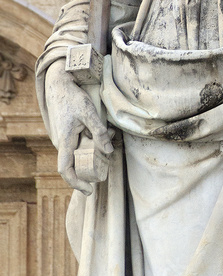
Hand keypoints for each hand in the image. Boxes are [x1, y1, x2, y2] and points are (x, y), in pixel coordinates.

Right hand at [44, 59, 113, 194]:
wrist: (59, 85)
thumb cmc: (73, 97)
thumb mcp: (89, 113)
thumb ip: (99, 132)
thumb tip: (108, 152)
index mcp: (65, 140)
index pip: (65, 170)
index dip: (76, 183)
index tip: (89, 190)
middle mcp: (61, 143)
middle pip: (76, 163)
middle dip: (93, 164)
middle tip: (109, 158)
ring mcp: (63, 139)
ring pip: (80, 153)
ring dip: (95, 150)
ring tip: (109, 133)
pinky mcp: (67, 134)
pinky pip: (79, 144)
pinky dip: (92, 141)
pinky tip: (105, 130)